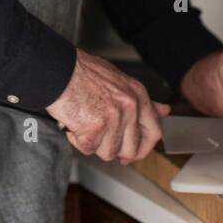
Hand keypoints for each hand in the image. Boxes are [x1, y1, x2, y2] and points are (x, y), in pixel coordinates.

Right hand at [46, 49, 169, 164]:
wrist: (58, 69)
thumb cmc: (82, 72)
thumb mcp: (119, 81)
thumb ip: (141, 100)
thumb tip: (164, 111)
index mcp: (137, 95)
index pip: (154, 131)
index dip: (144, 148)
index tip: (132, 153)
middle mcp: (130, 107)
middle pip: (130, 149)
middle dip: (114, 150)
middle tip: (99, 140)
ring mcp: (113, 118)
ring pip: (108, 152)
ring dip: (93, 143)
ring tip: (83, 122)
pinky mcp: (95, 129)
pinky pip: (88, 148)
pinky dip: (77, 139)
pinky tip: (73, 123)